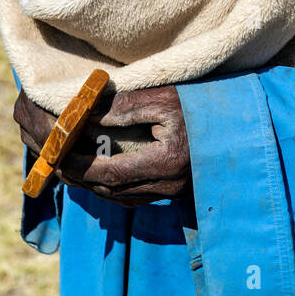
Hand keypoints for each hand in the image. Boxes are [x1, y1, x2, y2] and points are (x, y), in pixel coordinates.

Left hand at [14, 84, 190, 206]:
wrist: (241, 126)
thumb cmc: (203, 106)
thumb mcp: (165, 98)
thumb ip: (126, 107)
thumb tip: (87, 115)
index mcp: (166, 162)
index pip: (112, 172)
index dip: (81, 166)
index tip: (57, 155)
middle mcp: (168, 185)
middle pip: (112, 190)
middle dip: (80, 178)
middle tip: (53, 163)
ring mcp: (173, 193)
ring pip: (120, 197)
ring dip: (92, 185)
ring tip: (68, 167)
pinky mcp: (174, 194)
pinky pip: (133, 198)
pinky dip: (110, 187)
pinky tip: (98, 173)